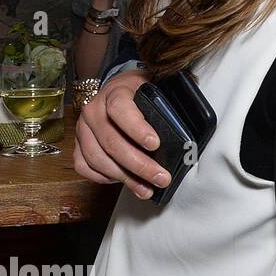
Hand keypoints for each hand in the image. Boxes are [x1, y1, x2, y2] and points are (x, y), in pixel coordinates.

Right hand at [74, 69, 169, 198]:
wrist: (118, 89)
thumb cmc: (142, 92)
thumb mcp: (158, 86)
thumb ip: (171, 98)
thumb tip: (195, 115)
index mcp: (115, 92)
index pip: (120, 109)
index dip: (137, 128)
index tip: (155, 144)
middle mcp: (94, 110)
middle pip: (112, 141)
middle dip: (139, 164)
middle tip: (161, 178)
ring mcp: (83, 129)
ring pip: (98, 158)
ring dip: (124, 177)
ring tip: (147, 189)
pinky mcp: (79, 144)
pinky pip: (84, 166)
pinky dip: (104, 177)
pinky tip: (124, 182)